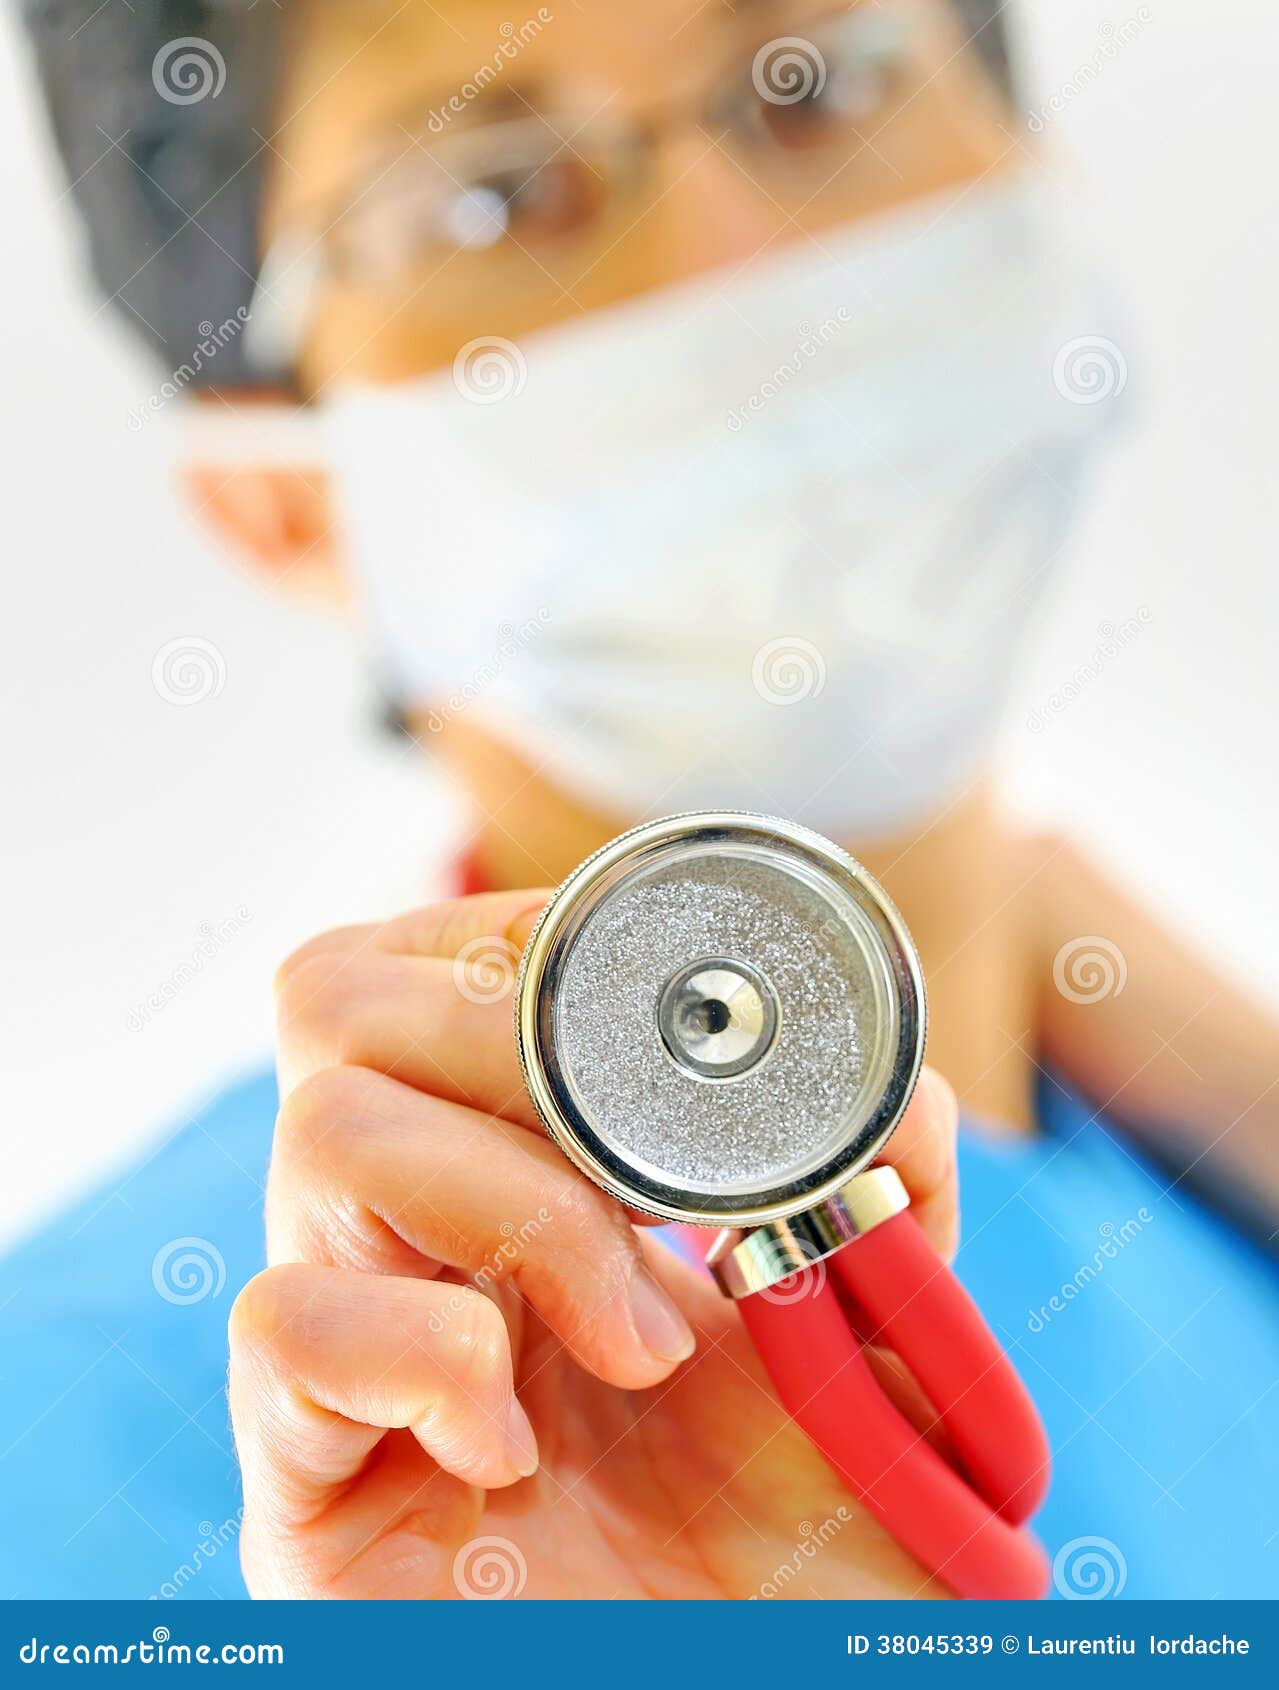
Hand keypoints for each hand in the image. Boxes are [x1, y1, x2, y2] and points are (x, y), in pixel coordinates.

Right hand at [229, 891, 960, 1598]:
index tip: (660, 1026)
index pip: (438, 960)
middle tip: (645, 1173)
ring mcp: (346, 1341)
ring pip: (320, 1129)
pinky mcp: (300, 1472)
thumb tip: (890, 1087)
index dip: (538, 946)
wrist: (751, 1682)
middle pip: (337, 998)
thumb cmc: (802, 1532)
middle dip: (517, 1043)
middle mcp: (408, 1227)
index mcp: (516, 1163)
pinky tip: (515, 1448)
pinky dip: (429, 1355)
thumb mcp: (874, 1328)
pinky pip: (282, 1328)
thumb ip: (888, 1185)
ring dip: (518, 1206)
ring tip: (636, 1340)